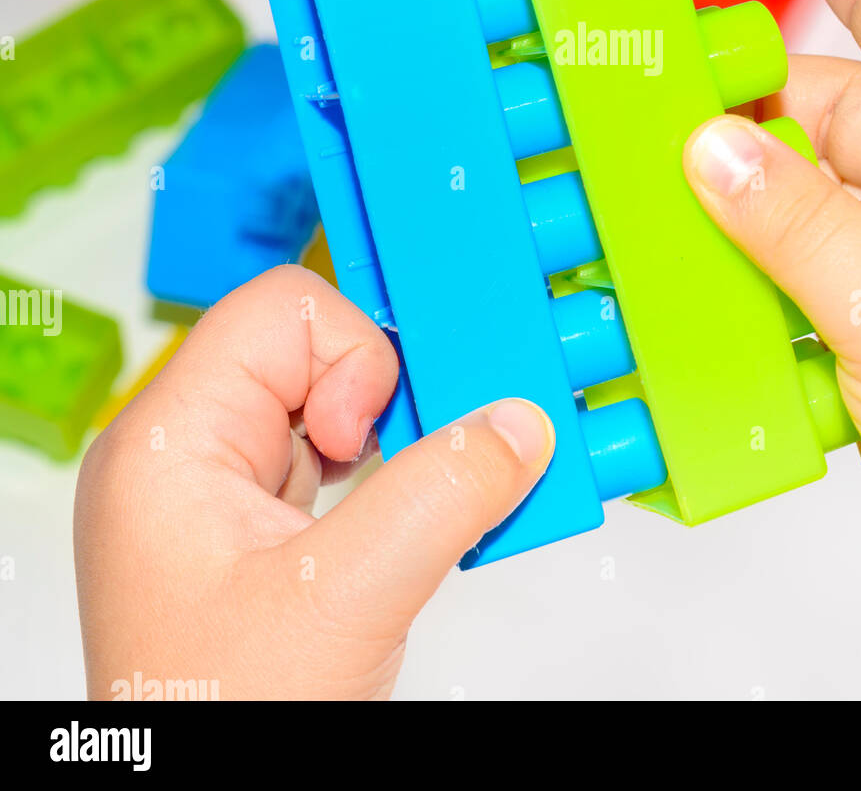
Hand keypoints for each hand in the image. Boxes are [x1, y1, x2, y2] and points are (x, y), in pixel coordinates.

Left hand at [74, 266, 553, 699]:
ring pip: (331, 406)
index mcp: (169, 443)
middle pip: (311, 352)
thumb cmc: (219, 722)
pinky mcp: (259, 534)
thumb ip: (439, 496)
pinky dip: (390, 481)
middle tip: (432, 455)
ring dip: (396, 444)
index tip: (390, 426)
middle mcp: (186, 457)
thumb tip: (516, 426)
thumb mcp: (344, 600)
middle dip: (388, 399)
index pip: (279, 313)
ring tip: (428, 495)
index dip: (354, 353)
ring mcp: (221, 497)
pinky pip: (339, 464)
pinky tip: (417, 520)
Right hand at [685, 0, 860, 697]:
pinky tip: (699, 285)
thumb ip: (798, 223)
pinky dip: (751, 282)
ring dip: (747, 203)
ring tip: (664, 183)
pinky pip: (804, 288)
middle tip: (679, 90)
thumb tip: (714, 147)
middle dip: (768, 106)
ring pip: (815, 212)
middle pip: (848, 129)